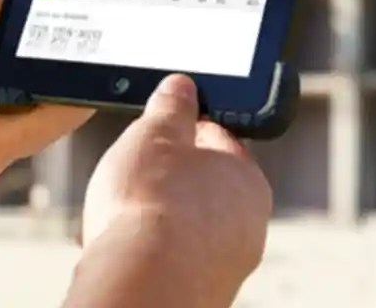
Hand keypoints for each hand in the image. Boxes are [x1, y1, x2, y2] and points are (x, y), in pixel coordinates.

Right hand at [69, 75, 271, 307]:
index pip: (219, 140)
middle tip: (136, 177)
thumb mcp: (155, 133)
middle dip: (170, 180)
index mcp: (248, 177)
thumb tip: (182, 87)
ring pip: (188, 227)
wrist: (142, 287)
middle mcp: (249, 224)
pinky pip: (174, 261)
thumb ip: (171, 107)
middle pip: (204, 187)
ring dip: (161, 220)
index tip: (158, 133)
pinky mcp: (202, 293)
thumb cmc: (153, 207)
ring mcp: (227, 264)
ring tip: (126, 219)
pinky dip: (154, 253)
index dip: (183, 132)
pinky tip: (130, 250)